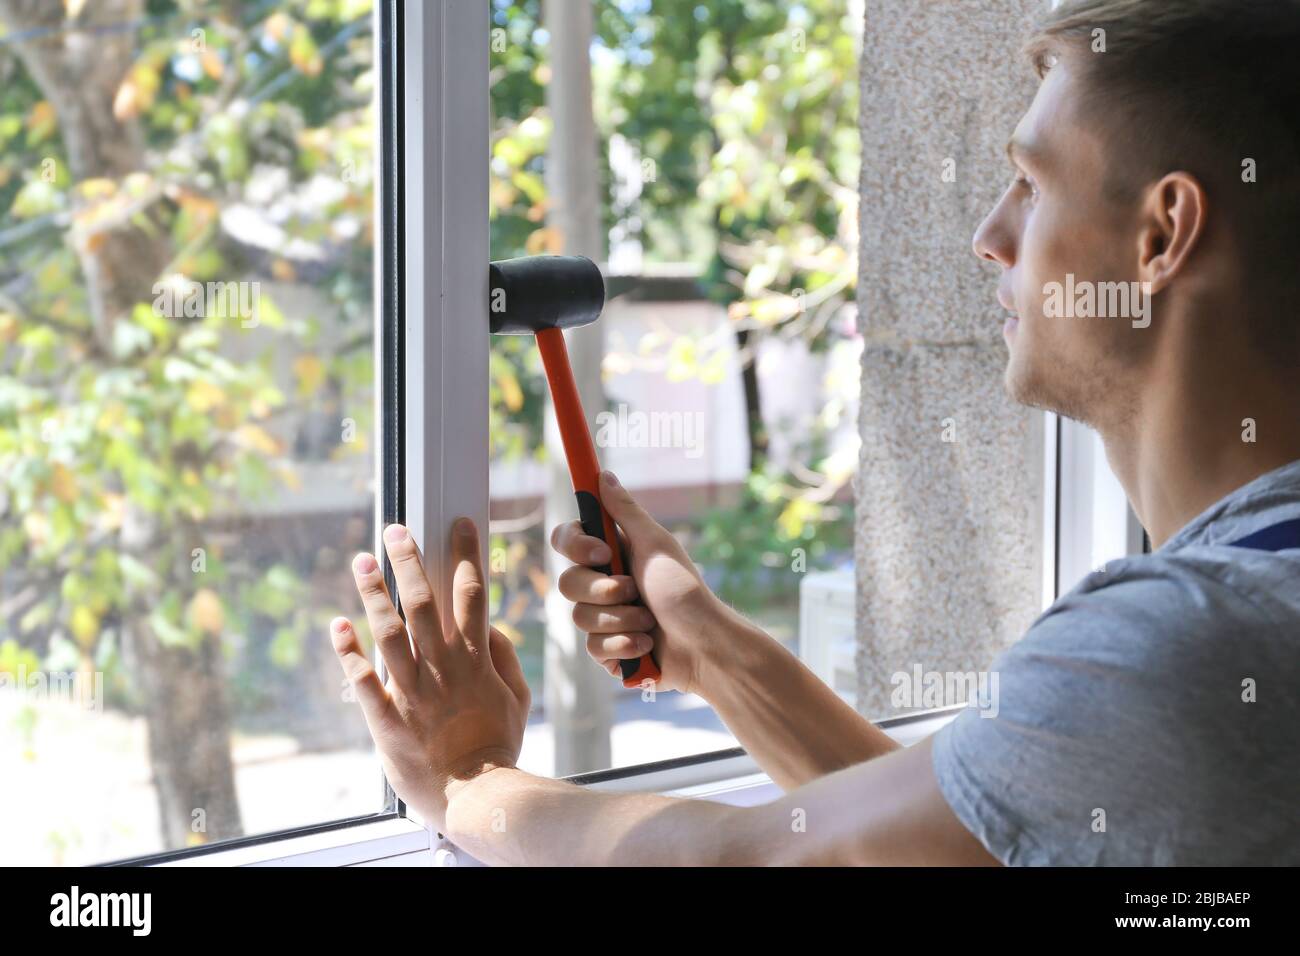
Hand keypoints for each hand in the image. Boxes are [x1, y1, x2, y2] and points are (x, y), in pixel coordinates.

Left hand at [329, 518, 529, 830]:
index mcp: (475, 659)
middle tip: (395, 531)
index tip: (458, 526)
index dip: (465, 555)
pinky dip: (348, 651)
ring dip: (372, 593)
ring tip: (360, 561)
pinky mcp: (386, 718)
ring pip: (387, 632)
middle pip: (421, 602)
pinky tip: (337, 625)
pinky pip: (361, 680)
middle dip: (407, 560)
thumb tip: (490, 628)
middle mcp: (442, 667)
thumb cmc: (499, 746)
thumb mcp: (518, 697)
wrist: (478, 795)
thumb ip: (504, 658)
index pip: (471, 594)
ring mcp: (412, 691)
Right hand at [549, 470, 725, 694]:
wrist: (705, 646)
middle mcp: (603, 583)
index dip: (576, 546)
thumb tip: (603, 474)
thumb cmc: (685, 590)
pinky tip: (646, 644)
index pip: (567, 540)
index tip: (603, 553)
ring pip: (579, 617)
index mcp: (611, 554)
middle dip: (604, 591)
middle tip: (635, 591)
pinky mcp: (608, 649)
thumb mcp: (656, 544)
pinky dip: (623, 645)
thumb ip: (625, 511)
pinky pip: (593, 647)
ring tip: (650, 623)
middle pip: (567, 582)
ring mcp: (604, 617)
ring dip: (621, 620)